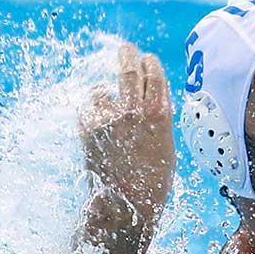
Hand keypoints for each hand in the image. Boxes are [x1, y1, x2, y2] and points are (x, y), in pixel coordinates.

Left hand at [80, 43, 175, 225]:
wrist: (125, 204)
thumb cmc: (152, 180)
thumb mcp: (166, 145)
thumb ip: (156, 119)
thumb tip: (146, 100)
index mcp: (159, 115)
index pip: (154, 75)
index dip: (149, 63)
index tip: (146, 59)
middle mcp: (134, 111)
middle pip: (128, 70)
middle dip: (127, 55)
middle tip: (126, 49)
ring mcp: (109, 118)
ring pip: (104, 88)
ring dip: (106, 89)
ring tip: (107, 94)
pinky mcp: (88, 127)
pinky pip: (88, 108)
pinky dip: (92, 109)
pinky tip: (97, 119)